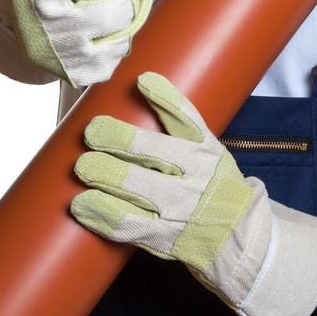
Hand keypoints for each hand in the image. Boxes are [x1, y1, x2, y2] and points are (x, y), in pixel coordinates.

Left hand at [71, 72, 316, 315]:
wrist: (235, 235)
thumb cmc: (211, 180)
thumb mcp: (206, 146)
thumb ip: (176, 118)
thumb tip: (142, 79)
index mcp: (204, 150)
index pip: (186, 118)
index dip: (165, 97)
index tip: (141, 81)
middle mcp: (194, 177)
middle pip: (155, 154)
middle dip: (119, 140)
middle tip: (92, 131)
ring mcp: (178, 209)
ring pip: (138, 191)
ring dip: (106, 177)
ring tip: (82, 166)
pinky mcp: (162, 236)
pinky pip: (128, 226)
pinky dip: (102, 215)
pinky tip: (81, 205)